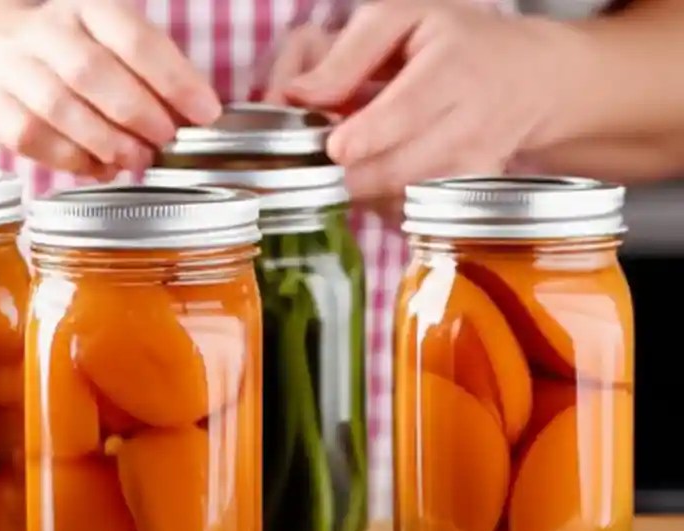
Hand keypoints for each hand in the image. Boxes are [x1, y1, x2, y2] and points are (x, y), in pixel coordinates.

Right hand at [0, 0, 221, 180]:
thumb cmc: (63, 55)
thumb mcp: (107, 44)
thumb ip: (149, 75)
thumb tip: (195, 118)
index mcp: (86, 8)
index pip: (134, 38)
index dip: (174, 79)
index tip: (205, 113)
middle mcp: (45, 31)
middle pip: (93, 71)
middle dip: (138, 112)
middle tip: (166, 140)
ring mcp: (11, 69)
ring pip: (59, 107)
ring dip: (106, 140)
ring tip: (136, 160)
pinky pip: (32, 137)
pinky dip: (72, 159)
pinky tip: (99, 168)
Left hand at [279, 0, 572, 199]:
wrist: (532, 81)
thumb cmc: (455, 42)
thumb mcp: (402, 19)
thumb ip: (347, 54)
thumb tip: (296, 95)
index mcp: (453, 69)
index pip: (407, 111)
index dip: (367, 134)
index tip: (335, 147)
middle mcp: (469, 125)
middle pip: (393, 169)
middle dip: (341, 171)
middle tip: (309, 155)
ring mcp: (470, 170)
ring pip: (394, 198)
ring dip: (353, 186)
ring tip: (344, 155)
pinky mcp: (463, 201)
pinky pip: (403, 213)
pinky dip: (375, 200)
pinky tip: (371, 172)